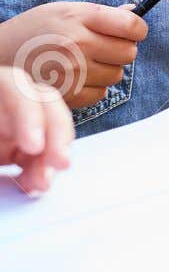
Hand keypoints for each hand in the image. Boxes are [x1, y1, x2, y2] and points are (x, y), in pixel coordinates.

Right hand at [0, 1, 146, 109]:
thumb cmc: (33, 31)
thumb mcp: (64, 11)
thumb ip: (102, 13)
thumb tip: (135, 12)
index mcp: (79, 17)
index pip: (132, 26)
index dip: (137, 30)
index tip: (130, 32)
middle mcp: (77, 43)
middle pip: (129, 52)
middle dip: (120, 50)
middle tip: (100, 48)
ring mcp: (73, 70)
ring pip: (117, 75)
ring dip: (106, 69)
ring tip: (81, 62)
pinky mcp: (68, 94)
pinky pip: (102, 93)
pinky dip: (93, 87)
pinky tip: (74, 77)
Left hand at [0, 65, 73, 195]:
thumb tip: (31, 151)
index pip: (14, 87)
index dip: (30, 114)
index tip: (33, 147)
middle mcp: (5, 105)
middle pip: (44, 103)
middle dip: (57, 133)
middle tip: (60, 164)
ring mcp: (12, 124)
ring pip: (50, 128)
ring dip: (52, 157)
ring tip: (42, 184)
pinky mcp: (16, 146)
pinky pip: (42, 152)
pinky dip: (44, 170)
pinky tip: (36, 184)